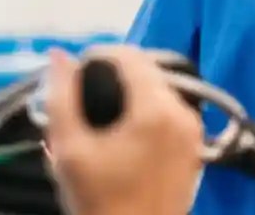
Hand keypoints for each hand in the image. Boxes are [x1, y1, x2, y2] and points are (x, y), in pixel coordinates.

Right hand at [43, 45, 203, 214]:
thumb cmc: (100, 204)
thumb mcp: (69, 150)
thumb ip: (61, 97)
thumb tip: (59, 56)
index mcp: (156, 110)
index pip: (129, 55)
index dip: (97, 55)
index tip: (75, 73)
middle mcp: (183, 113)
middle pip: (145, 69)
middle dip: (112, 75)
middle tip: (82, 96)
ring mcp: (193, 131)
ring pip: (158, 89)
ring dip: (129, 92)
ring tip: (98, 115)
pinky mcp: (194, 147)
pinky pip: (168, 111)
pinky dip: (145, 111)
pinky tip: (121, 133)